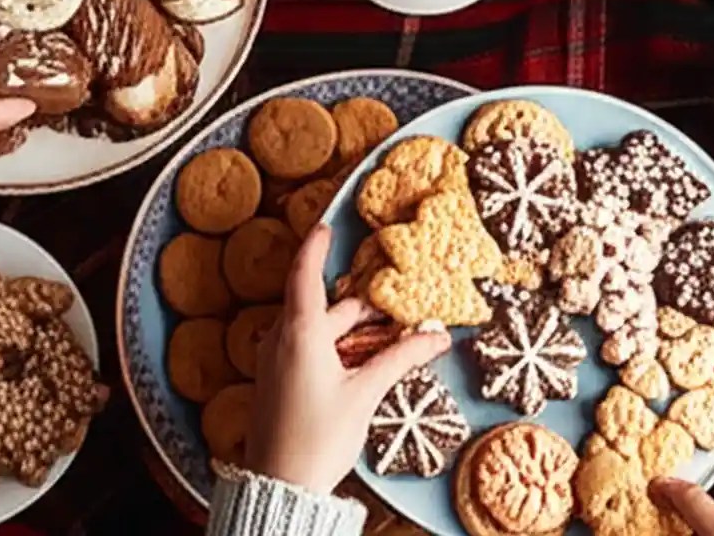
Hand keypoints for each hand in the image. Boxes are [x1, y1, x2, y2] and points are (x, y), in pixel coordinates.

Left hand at [247, 224, 451, 493]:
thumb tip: (437, 335)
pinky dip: (337, 348)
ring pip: (319, 331)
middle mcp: (282, 340)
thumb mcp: (364, 395)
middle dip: (362, 307)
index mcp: (300, 333)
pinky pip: (309, 351)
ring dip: (352, 331)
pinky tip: (363, 362)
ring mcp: (277, 363)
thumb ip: (400, 359)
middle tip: (397, 304)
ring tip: (390, 337)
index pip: (304, 275)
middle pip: (325, 308)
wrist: (279, 488)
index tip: (325, 226)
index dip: (315, 247)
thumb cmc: (316, 440)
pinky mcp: (279, 383)